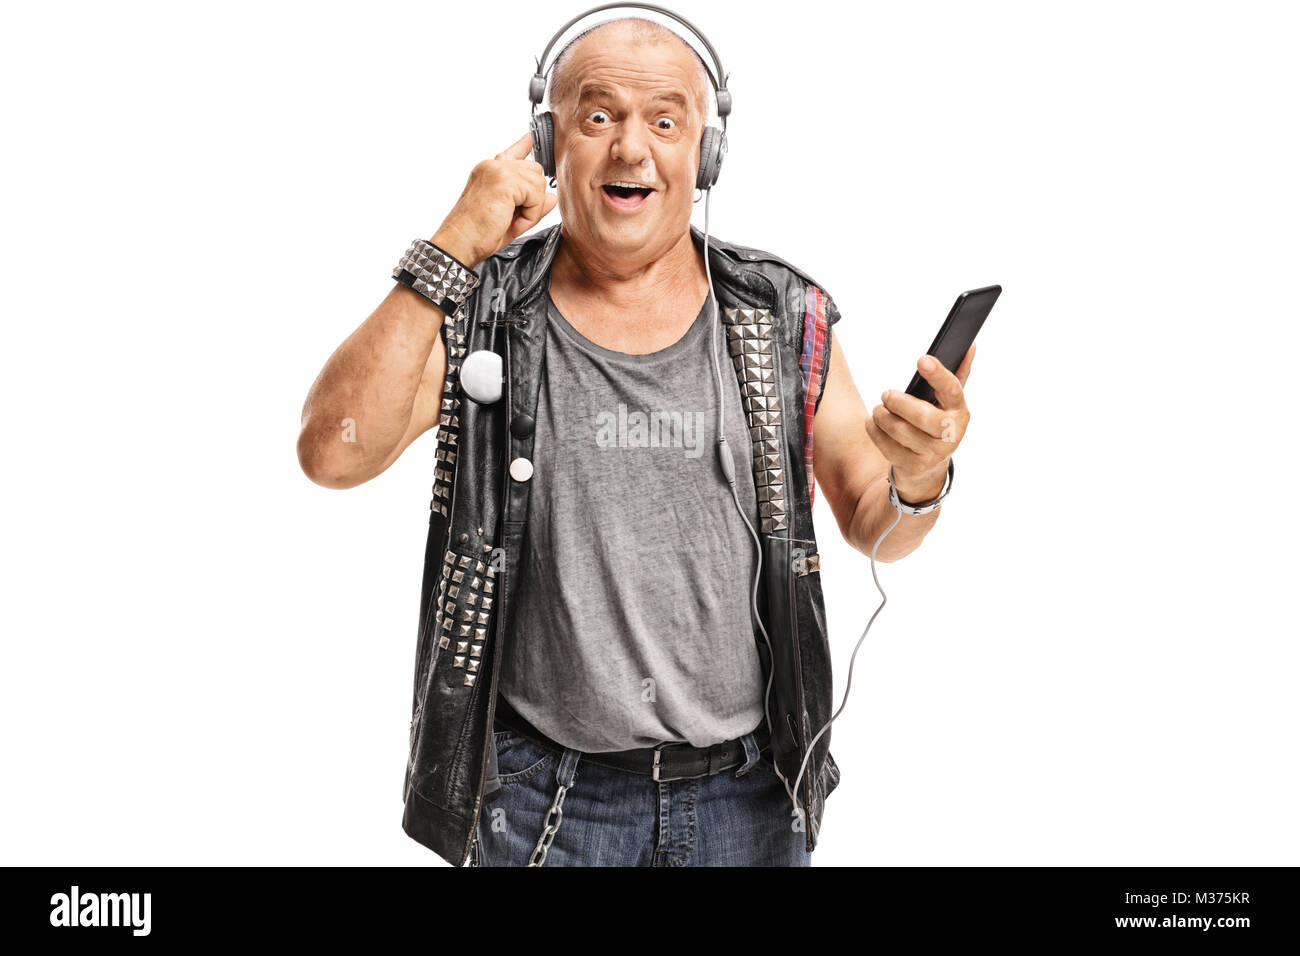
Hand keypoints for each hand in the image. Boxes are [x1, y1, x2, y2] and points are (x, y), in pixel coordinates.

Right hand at [432, 131, 558, 268]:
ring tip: (511, 222)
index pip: (511, 153)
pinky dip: (530, 215)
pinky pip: (536, 195)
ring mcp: (498, 171)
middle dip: (533, 198)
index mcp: (489, 172)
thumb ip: (531, 205)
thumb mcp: (510, 218)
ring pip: (538, 182)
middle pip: (535, 170)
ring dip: (532, 208)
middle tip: (514, 219)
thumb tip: (551, 198)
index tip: (529, 138)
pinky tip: (514, 223)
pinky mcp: (505, 181)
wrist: (459, 243)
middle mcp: (492, 166)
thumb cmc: (476, 234)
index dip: (523, 146)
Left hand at [864, 344, 975, 501]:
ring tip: (878, 410)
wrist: (928, 468)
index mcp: (959, 411)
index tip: (922, 360)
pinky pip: (887, 446)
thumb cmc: (935, 425)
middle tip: (886, 394)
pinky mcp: (914, 466)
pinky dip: (875, 432)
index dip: (938, 375)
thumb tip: (969, 347)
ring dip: (882, 417)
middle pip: (922, 415)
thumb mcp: (947, 402)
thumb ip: (957, 374)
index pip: (952, 389)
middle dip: (899, 402)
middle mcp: (951, 434)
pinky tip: (874, 424)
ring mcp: (933, 453)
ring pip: (901, 431)